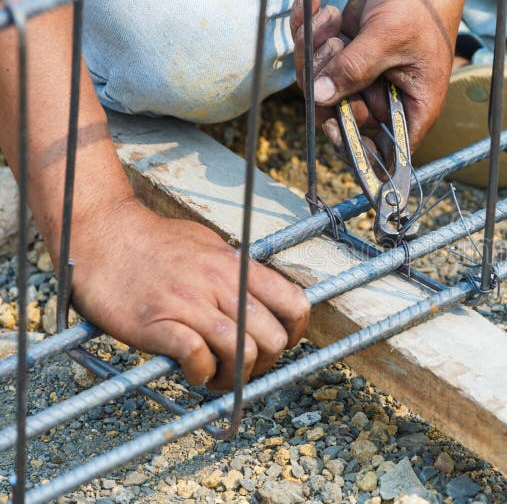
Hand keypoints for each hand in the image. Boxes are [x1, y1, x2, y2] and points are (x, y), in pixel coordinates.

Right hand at [69, 199, 309, 389]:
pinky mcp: (158, 323)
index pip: (295, 305)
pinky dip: (200, 372)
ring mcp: (191, 304)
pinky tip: (191, 369)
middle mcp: (221, 285)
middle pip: (273, 340)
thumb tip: (264, 300)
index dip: (294, 335)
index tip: (276, 345)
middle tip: (239, 367)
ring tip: (215, 376)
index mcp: (239, 267)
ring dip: (233, 377)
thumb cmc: (158, 244)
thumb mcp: (212, 247)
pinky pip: (198, 357)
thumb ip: (240, 274)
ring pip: (242, 352)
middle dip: (262, 364)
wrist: (103, 235)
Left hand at [290, 0, 475, 158]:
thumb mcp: (389, 37)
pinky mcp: (343, 58)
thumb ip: (356, 68)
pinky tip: (312, 3)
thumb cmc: (420, 6)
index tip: (333, 127)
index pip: (386, 152)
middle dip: (326, 81)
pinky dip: (307, 28)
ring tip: (331, 17)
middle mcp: (383, 99)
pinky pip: (312, 56)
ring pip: (319, 85)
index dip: (358, 149)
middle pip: (340, 115)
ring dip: (315, 49)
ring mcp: (360, 79)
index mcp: (411, 107)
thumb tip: (322, 96)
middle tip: (334, 44)